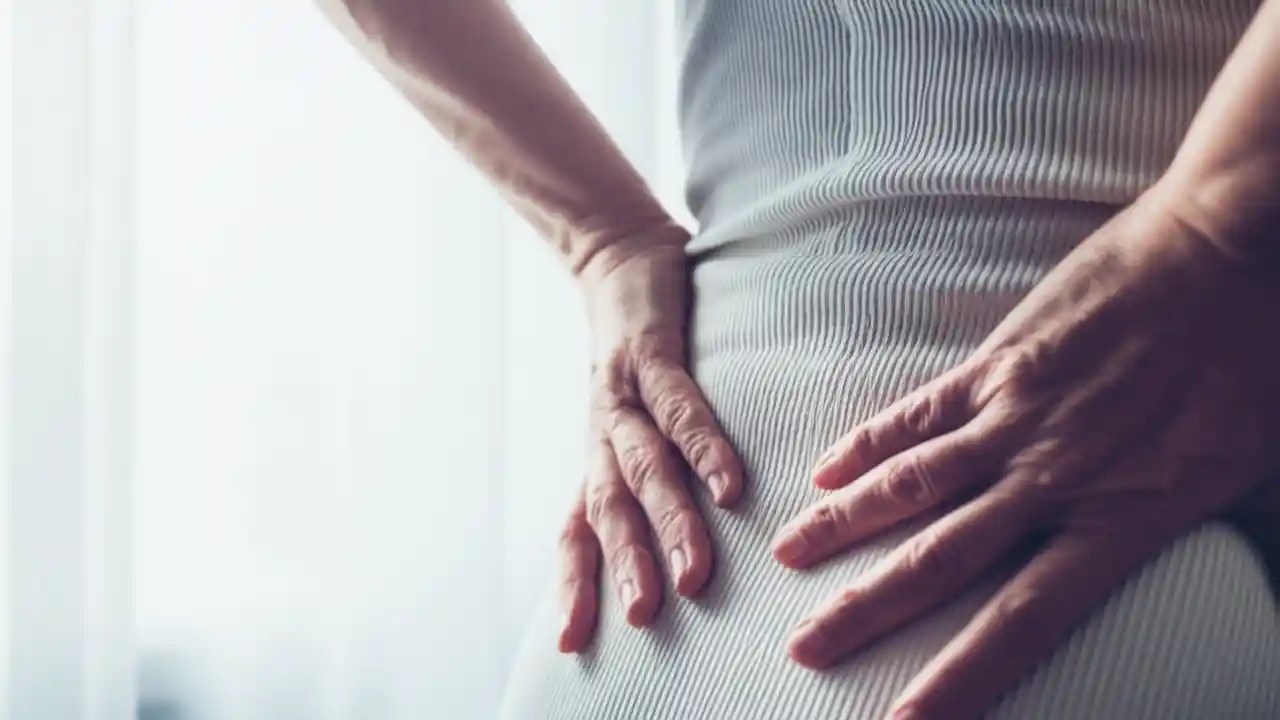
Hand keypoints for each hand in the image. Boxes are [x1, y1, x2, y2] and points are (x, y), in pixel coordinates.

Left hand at [556, 228, 744, 652]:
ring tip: (694, 572)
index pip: (576, 529)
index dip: (573, 583)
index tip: (573, 644)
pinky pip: (678, 406)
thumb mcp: (635, 421)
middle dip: (622, 565)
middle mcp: (603, 433)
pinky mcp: (651, 355)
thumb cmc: (638, 357)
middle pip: (606, 508)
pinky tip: (730, 485)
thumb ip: (651, 473)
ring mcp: (625, 394)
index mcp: (598, 455)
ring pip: (643, 465)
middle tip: (642, 619)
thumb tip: (687, 536)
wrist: (620, 259)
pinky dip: (703, 446)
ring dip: (667, 520)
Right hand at [770, 183, 1279, 718]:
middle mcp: (1054, 475)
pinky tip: (827, 469)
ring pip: (913, 484)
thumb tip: (1140, 560)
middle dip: (866, 609)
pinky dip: (869, 443)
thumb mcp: (1242, 469)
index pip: (1025, 620)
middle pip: (941, 558)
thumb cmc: (1254, 356)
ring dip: (845, 525)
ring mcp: (1018, 414)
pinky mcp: (1001, 360)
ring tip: (789, 554)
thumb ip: (1171, 523)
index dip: (962, 677)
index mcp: (1122, 515)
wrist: (1233, 244)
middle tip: (804, 644)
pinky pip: (920, 412)